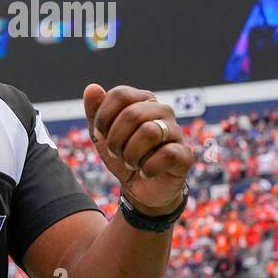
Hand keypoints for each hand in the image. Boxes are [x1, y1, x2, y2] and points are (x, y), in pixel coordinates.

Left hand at [83, 84, 194, 215]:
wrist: (140, 189)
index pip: (120, 94)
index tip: (101, 135)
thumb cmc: (123, 156)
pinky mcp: (185, 154)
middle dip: (115, 139)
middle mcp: (163, 110)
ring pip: (149, 132)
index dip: (104, 117)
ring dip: (131, 154)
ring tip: (131, 163)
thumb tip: (92, 88)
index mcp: (143, 100)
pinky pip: (167, 154)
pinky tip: (145, 172)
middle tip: (116, 153)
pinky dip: (148, 168)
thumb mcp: (102, 135)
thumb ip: (95, 111)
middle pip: (132, 114)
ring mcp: (176, 131)